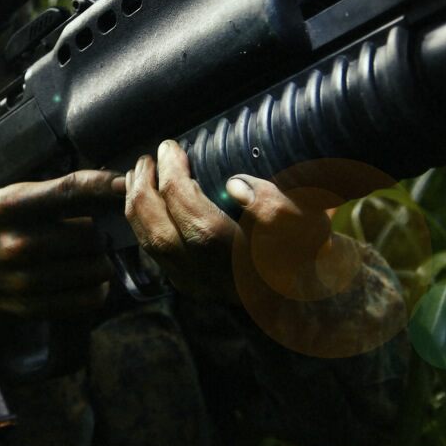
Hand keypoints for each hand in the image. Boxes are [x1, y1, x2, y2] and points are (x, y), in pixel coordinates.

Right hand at [0, 170, 122, 346]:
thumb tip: (104, 184)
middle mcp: (18, 243)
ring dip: (101, 261)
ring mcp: (25, 279)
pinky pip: (86, 299)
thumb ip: (46, 193)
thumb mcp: (1, 198)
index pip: (70, 190)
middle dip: (99, 231)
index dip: (105, 184)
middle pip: (91, 233)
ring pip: (95, 267)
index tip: (129, 180)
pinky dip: (97, 289)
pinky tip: (91, 281)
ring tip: (88, 257)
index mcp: (9, 207)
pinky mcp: (30, 307)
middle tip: (92, 232)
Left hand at [124, 140, 356, 305]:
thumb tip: (236, 185)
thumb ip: (273, 206)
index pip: (185, 208)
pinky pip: (153, 252)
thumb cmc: (308, 255)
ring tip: (138, 175)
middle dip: (143, 188)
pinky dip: (143, 223)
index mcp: (231, 257)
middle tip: (146, 158)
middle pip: (156, 229)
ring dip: (137, 206)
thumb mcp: (306, 225)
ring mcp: (193, 285)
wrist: (307, 300)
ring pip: (149, 244)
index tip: (170, 146)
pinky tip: (147, 203)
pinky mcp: (189, 286)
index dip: (172, 172)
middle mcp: (204, 275)